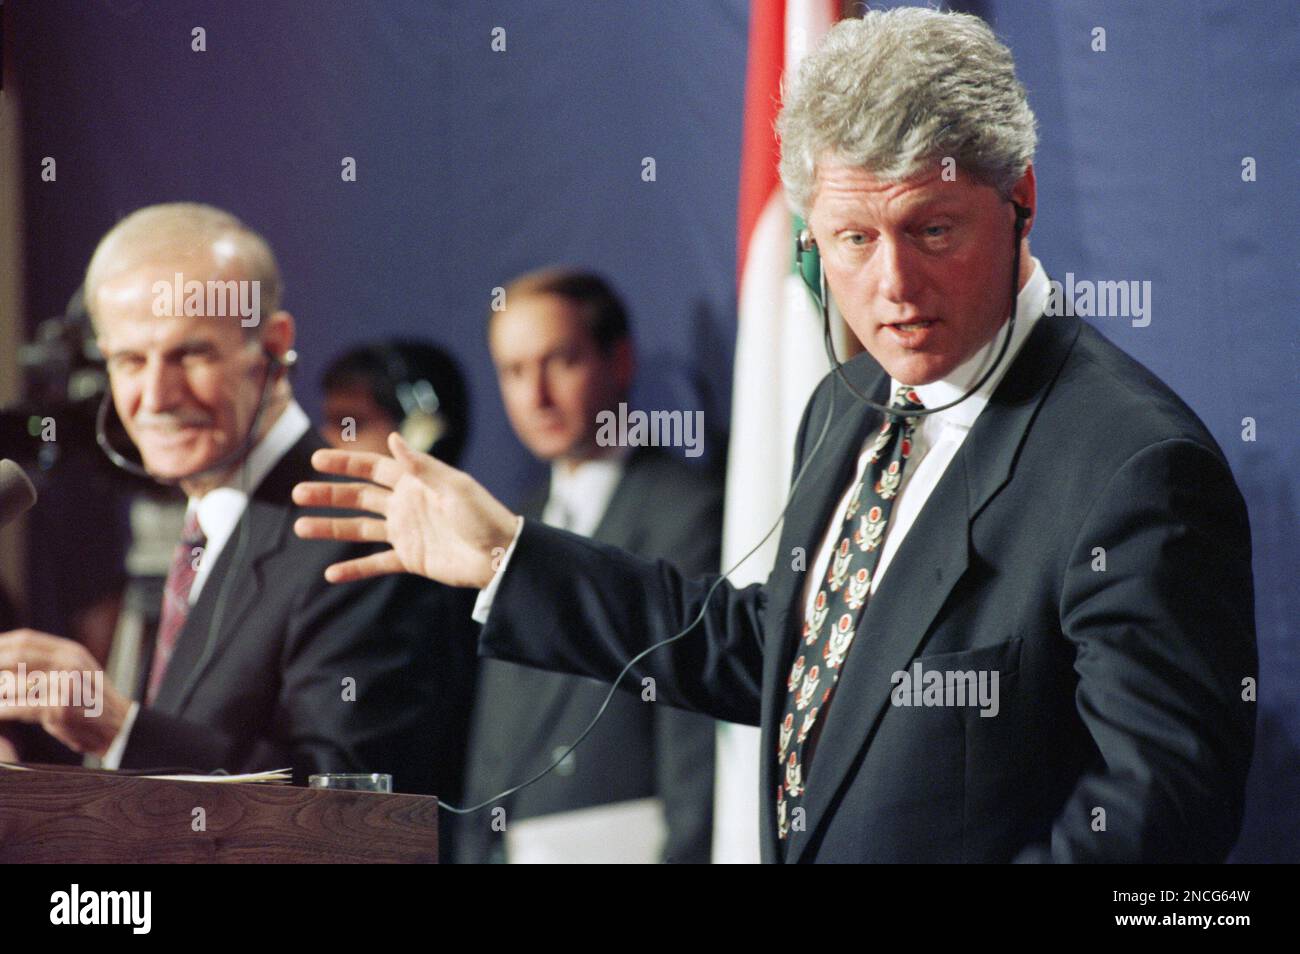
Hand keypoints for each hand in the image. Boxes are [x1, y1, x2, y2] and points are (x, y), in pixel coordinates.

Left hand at [0, 629, 129, 756]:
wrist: (118, 726)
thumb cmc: (89, 703)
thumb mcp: (75, 672)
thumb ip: (47, 664)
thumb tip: (8, 659)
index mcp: (70, 651)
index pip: (26, 639)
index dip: (1, 645)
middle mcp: (69, 663)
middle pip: (17, 656)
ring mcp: (66, 685)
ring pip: (14, 682)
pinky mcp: (60, 708)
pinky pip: (20, 707)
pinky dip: (3, 709)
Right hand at [292, 432, 519, 588]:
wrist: (501, 555)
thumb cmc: (484, 516)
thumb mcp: (454, 487)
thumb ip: (421, 466)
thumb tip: (393, 438)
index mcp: (416, 482)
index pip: (373, 467)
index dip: (346, 463)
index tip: (317, 460)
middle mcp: (406, 504)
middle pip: (359, 496)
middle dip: (328, 494)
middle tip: (297, 493)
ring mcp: (406, 532)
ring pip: (360, 528)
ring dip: (331, 528)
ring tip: (300, 528)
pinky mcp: (411, 558)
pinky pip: (377, 563)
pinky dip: (355, 569)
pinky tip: (330, 574)